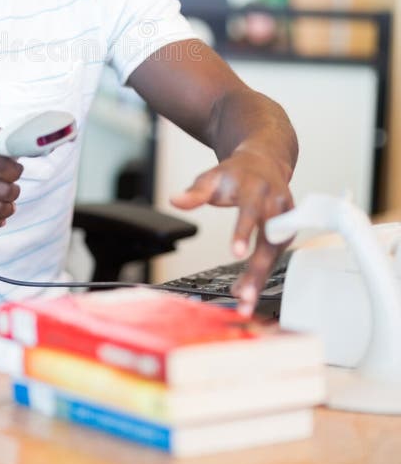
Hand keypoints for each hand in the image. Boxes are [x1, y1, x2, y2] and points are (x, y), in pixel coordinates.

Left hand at [170, 150, 293, 315]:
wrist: (264, 163)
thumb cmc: (237, 173)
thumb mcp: (212, 177)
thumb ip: (195, 192)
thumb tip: (175, 200)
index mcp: (256, 188)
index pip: (251, 211)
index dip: (244, 232)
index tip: (236, 253)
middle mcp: (276, 203)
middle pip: (268, 240)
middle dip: (258, 269)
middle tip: (244, 293)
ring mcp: (285, 218)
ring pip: (275, 253)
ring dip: (261, 278)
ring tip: (244, 300)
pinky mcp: (288, 230)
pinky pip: (276, 256)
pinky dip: (263, 274)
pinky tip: (247, 290)